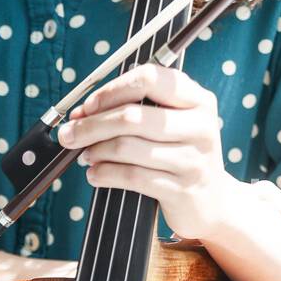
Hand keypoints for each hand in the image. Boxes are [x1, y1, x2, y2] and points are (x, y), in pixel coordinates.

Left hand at [56, 61, 237, 242]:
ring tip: (84, 155)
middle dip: (91, 125)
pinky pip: (131, 176)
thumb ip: (135, 109)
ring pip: (126, 147)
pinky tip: (95, 174)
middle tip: (69, 133)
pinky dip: (104, 174)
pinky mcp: (183, 190)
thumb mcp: (171, 123)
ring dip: (95, 150)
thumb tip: (82, 113)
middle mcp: (201, 125)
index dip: (112, 90)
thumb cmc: (180, 153)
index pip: (149, 79)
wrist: (212, 201)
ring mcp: (194, 159)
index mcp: (197, 99)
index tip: (88, 105)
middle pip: (131, 116)